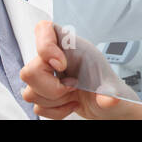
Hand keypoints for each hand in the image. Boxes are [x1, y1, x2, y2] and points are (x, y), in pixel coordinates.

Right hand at [19, 21, 141, 119]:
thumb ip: (110, 91)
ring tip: (73, 96)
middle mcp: (53, 59)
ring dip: (55, 102)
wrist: (106, 104)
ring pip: (29, 93)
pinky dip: (56, 111)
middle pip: (28, 71)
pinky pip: (38, 108)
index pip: (43, 29)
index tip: (61, 65)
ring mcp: (45, 78)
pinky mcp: (43, 95)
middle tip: (72, 88)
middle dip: (52, 88)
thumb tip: (110, 98)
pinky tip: (70, 104)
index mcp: (69, 46)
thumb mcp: (112, 87)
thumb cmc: (107, 86)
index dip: (45, 47)